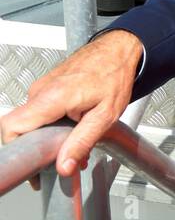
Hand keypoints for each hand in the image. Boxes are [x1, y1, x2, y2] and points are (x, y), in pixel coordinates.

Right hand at [0, 30, 143, 186]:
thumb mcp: (104, 116)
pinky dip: (53, 126)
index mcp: (51, 98)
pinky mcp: (46, 89)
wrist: (117, 50)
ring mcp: (41, 89)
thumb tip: (64, 167)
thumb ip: (82, 142)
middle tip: (62, 159)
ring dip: (49, 138)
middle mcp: (40, 91)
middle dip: (39, 149)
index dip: (17, 149)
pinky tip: (72, 130)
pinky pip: (40, 113)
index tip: (33, 168)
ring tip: (74, 146)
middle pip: (21, 129)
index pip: (12, 126)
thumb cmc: (114, 76)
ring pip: (32, 123)